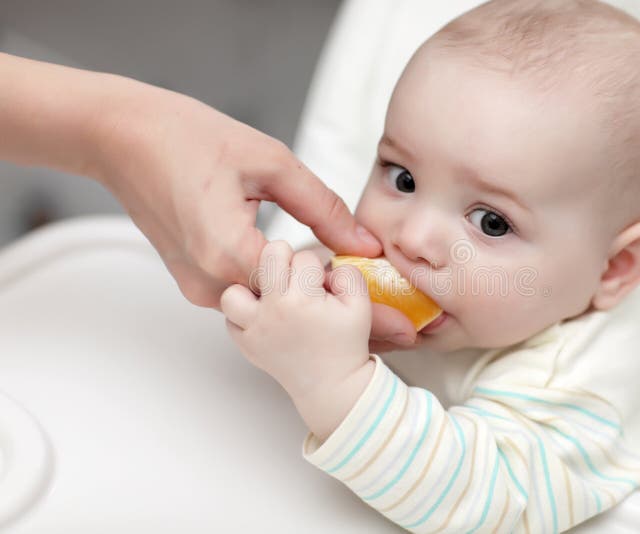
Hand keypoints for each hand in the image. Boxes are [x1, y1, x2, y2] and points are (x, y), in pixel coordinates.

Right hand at [91, 78, 381, 308]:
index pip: (311, 297)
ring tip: (354, 296)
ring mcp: (198, 287)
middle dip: (340, 314)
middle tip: (396, 324)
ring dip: (306, 299)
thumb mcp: (271, 163)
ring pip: (270, 306)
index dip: (359, 310)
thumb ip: (324, 208)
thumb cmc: (189, 137)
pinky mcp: (192, 280)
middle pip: (292, 313)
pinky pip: (248, 294)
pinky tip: (304, 275)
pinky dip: (278, 287)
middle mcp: (211, 283)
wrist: (121, 137)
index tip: (404, 328)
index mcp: (230, 253)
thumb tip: (365, 244)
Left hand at [220, 241, 373, 436]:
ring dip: (251, 290)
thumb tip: (326, 264)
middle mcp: (274, 311)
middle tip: (294, 279)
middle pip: (268, 258)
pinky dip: (243, 315)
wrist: (332, 385)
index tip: (320, 286)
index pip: (304, 257)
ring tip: (270, 298)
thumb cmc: (344, 347)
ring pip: (234, 291)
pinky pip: (230, 319)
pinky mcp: (246, 344)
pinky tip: (263, 317)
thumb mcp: (360, 305)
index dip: (315, 268)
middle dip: (284, 261)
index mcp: (303, 299)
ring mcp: (255, 328)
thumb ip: (348, 274)